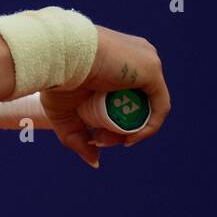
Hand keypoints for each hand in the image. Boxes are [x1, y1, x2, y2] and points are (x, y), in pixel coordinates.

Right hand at [40, 25, 170, 167]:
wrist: (57, 55)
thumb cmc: (56, 79)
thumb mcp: (64, 113)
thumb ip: (77, 137)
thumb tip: (95, 162)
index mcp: (118, 61)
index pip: (125, 97)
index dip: (112, 123)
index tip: (94, 136)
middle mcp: (136, 57)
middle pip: (137, 103)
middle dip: (119, 128)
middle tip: (98, 139)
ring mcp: (146, 61)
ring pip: (147, 105)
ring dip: (131, 129)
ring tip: (107, 137)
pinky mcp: (152, 69)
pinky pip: (160, 105)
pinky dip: (149, 126)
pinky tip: (130, 138)